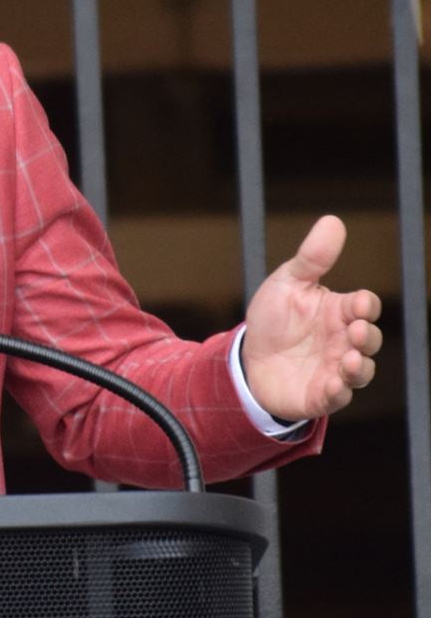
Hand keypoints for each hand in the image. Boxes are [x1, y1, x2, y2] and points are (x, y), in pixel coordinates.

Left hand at [241, 215, 381, 420]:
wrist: (248, 358)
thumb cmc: (275, 318)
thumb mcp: (288, 283)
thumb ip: (312, 258)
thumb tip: (332, 220)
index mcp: (339, 312)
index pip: (365, 307)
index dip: (366, 306)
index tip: (359, 304)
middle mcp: (343, 341)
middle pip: (369, 340)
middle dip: (367, 337)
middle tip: (356, 332)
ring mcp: (334, 369)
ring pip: (360, 372)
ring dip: (358, 368)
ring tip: (348, 360)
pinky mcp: (319, 394)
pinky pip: (336, 397)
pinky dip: (337, 392)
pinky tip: (332, 384)